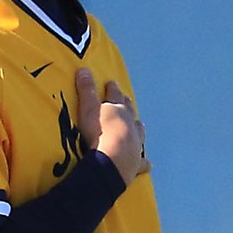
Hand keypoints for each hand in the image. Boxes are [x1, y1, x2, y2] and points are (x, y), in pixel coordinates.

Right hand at [74, 69, 146, 183]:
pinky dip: (144, 161)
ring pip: (139, 131)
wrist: (112, 160)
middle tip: (126, 99)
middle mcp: (130, 124)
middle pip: (129, 111)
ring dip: (137, 127)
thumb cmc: (99, 133)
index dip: (112, 89)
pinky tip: (148, 163)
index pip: (115, 95)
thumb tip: (84, 69)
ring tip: (137, 124)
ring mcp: (136, 143)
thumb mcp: (88, 109)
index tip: (111, 83)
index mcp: (118, 110)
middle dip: (126, 104)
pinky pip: (142, 161)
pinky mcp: (136, 162)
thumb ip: (86, 90)